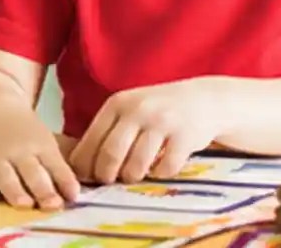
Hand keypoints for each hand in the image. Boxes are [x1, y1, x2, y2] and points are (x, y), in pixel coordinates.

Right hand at [0, 107, 79, 210]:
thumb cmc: (21, 129)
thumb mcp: (43, 140)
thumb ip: (57, 168)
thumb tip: (74, 195)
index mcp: (39, 144)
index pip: (55, 164)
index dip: (65, 180)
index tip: (73, 196)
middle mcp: (16, 150)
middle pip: (31, 172)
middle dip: (43, 189)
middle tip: (52, 204)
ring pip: (4, 176)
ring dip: (15, 190)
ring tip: (24, 204)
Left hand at [69, 78, 222, 184]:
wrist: (202, 99)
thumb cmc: (156, 110)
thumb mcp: (128, 109)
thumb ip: (107, 131)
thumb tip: (78, 167)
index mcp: (117, 103)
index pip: (92, 140)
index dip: (86, 165)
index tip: (87, 178)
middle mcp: (138, 110)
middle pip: (111, 154)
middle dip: (106, 176)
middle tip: (109, 182)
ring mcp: (162, 122)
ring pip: (136, 165)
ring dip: (132, 177)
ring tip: (134, 175)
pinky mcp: (185, 136)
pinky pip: (165, 169)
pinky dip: (160, 175)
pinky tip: (160, 168)